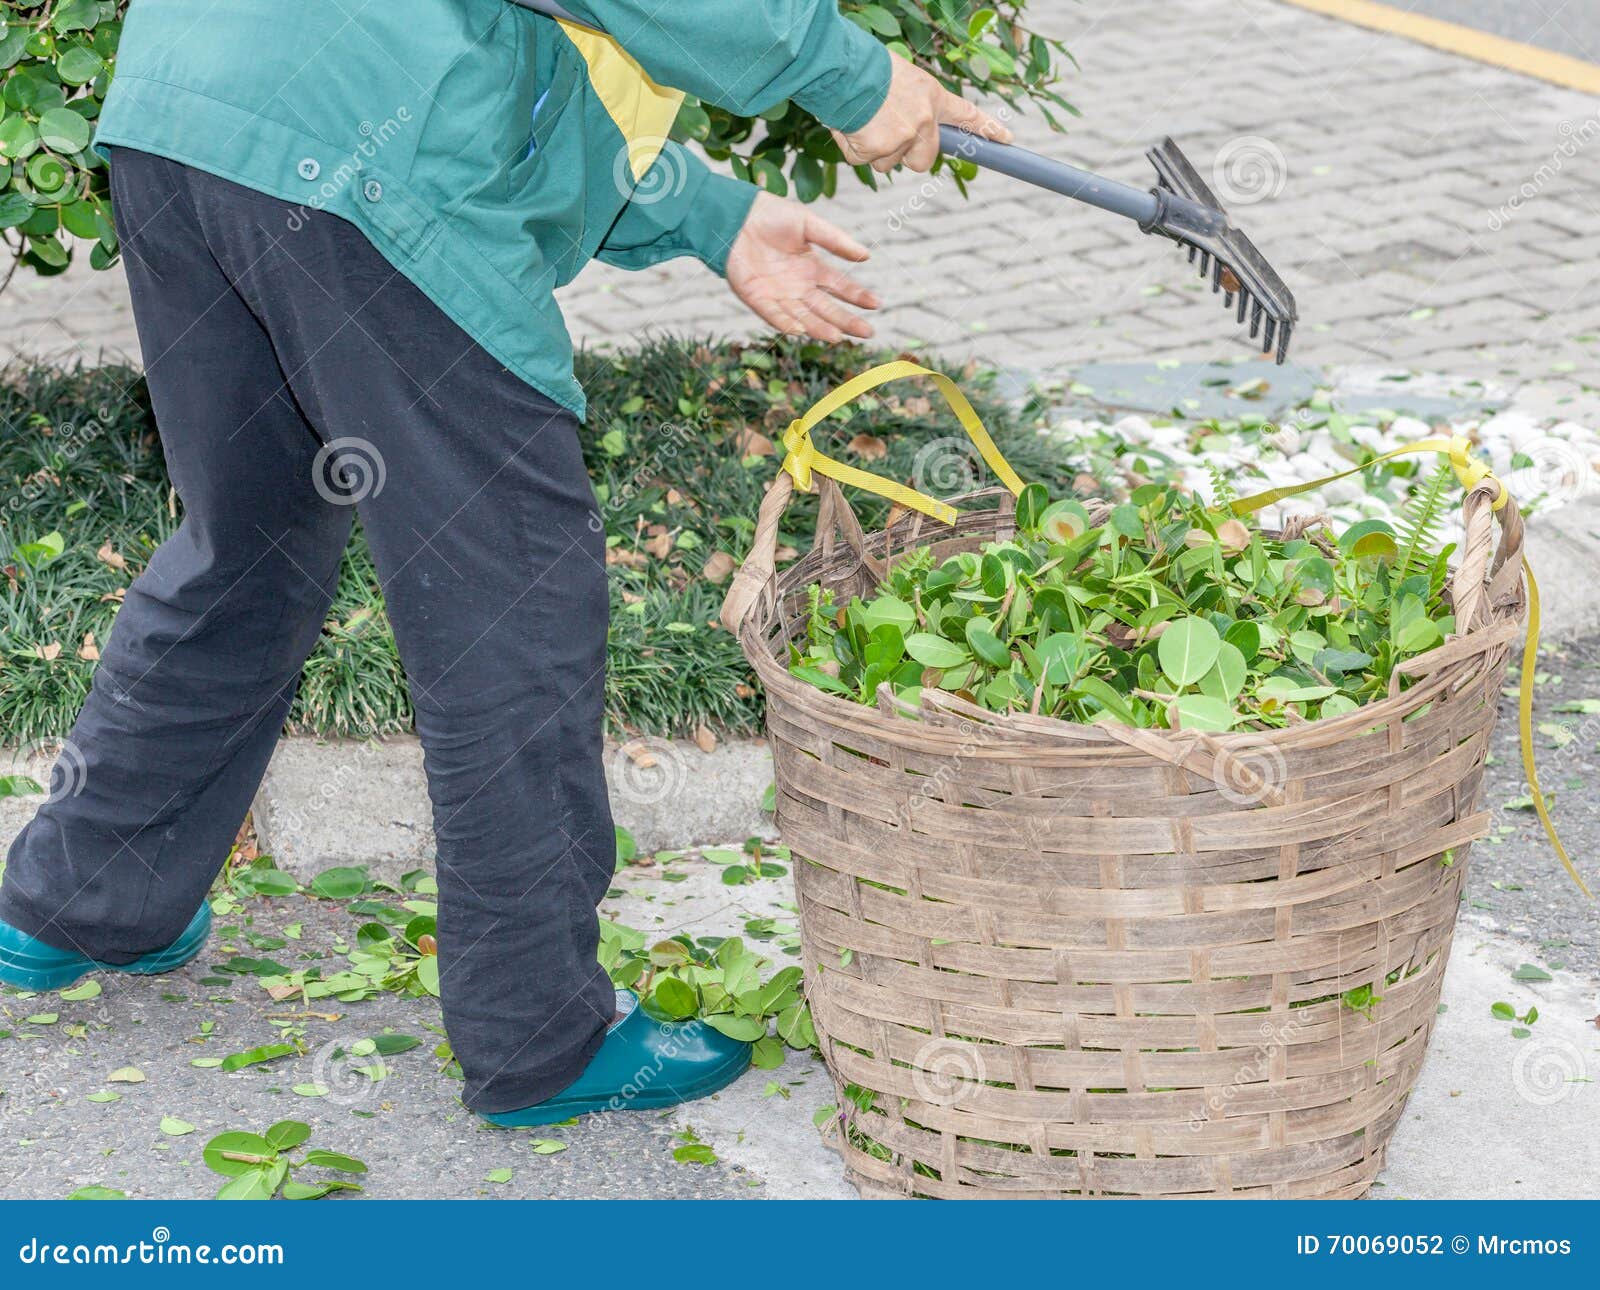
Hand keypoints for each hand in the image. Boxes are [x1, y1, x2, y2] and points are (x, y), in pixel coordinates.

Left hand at [726, 192, 878, 343]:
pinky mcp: (757, 298)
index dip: (858, 296)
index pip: (841, 286)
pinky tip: (801, 331)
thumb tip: (866, 256)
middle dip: (847, 321)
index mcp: (813, 267)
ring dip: (820, 328)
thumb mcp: (809, 224)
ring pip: (804, 316)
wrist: (736, 215)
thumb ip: (836, 240)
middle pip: (827, 308)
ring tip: (838, 337)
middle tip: (867, 333)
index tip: (876, 304)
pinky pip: (773, 315)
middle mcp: (799, 286)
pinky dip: (786, 323)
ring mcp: (779, 294)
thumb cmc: (772, 215)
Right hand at [834, 52, 1011, 174]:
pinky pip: (864, 161)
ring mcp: (903, 137)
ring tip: (862, 121)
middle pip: (923, 160)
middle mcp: (924, 120)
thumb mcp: (900, 81)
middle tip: (884, 134)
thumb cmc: (865, 69)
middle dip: (905, 155)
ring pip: (889, 163)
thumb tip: (900, 135)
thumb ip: (910, 107)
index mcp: (931, 97)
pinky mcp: (879, 150)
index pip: (967, 116)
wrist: (843, 68)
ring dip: (873, 149)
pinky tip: (850, 126)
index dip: (988, 130)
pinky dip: (853, 148)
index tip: (1007, 140)